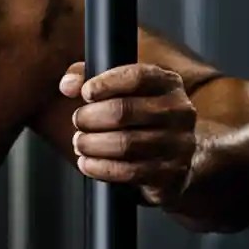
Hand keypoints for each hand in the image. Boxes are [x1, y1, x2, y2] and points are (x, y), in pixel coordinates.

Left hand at [59, 62, 197, 205]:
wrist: (180, 156)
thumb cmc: (142, 118)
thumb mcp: (122, 90)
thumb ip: (90, 79)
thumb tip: (68, 84)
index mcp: (168, 83)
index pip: (136, 76)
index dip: (105, 83)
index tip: (85, 93)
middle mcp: (179, 111)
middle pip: (124, 111)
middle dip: (90, 117)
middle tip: (77, 121)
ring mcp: (178, 143)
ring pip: (125, 144)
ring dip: (92, 145)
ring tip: (79, 143)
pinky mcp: (171, 172)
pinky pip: (129, 172)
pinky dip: (100, 168)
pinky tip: (87, 163)